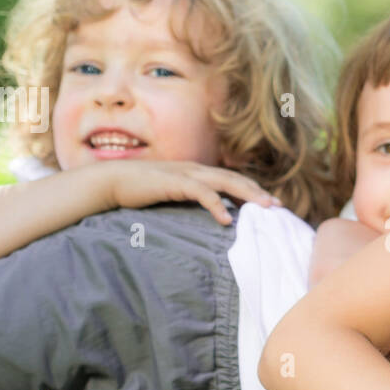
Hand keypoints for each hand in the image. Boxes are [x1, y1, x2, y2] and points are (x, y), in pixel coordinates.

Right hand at [93, 160, 279, 225]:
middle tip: (278, 207)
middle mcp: (195, 169)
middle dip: (258, 192)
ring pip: (225, 182)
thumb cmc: (138, 191)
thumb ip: (186, 201)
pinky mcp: (174, 182)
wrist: (110, 181)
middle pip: (235, 179)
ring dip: (247, 195)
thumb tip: (203, 216)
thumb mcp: (168, 195)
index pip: (230, 179)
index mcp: (195, 172)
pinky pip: (201, 193)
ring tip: (264, 210)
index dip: (251, 190)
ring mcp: (185, 174)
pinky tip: (227, 220)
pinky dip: (217, 205)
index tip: (269, 204)